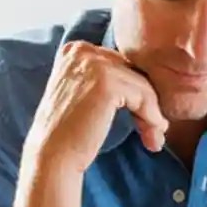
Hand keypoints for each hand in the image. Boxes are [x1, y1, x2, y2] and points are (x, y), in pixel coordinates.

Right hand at [24, 41, 168, 173]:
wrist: (52, 156)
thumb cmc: (66, 134)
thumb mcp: (80, 93)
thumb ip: (101, 79)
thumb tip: (145, 80)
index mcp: (74, 50)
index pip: (119, 65)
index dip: (133, 92)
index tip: (139, 119)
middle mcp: (82, 50)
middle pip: (132, 72)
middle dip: (146, 103)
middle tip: (153, 131)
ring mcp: (94, 64)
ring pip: (142, 85)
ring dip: (152, 114)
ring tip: (154, 139)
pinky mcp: (108, 83)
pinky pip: (144, 97)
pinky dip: (152, 118)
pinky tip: (152, 139)